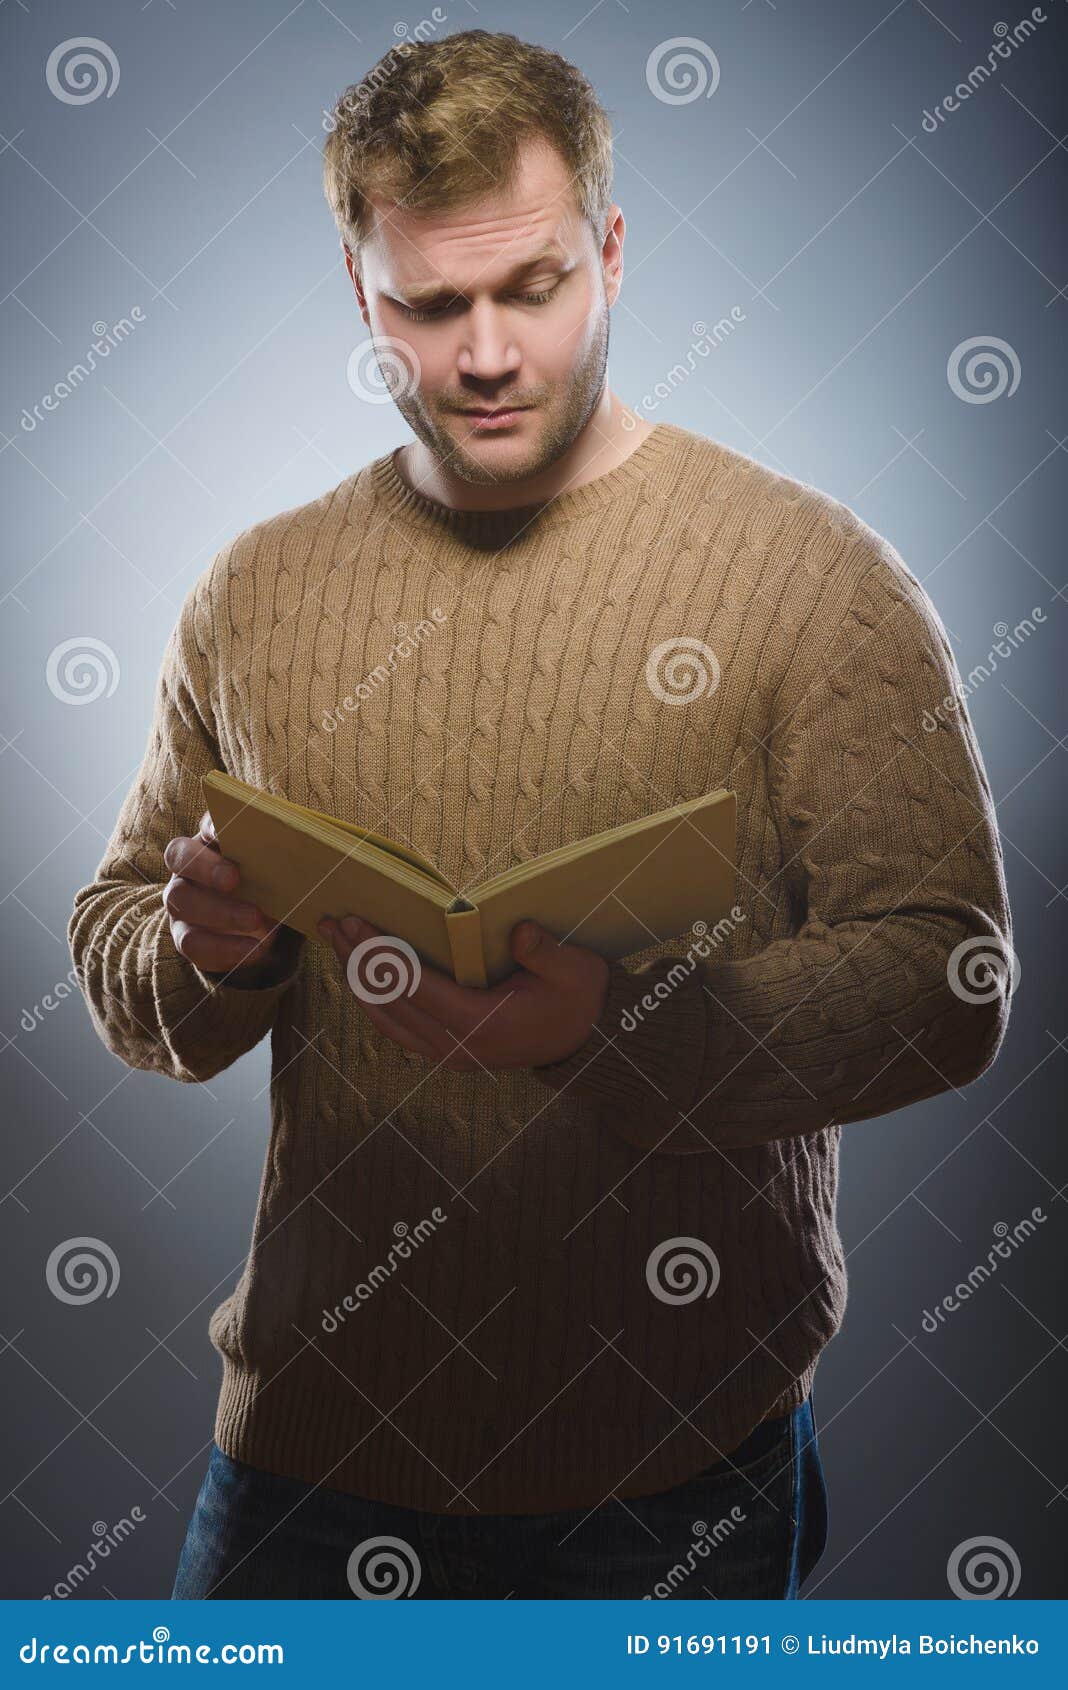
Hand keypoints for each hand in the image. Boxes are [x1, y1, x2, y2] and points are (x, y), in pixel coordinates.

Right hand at [162, 811, 303, 986]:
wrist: (256, 925)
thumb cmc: (266, 883)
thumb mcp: (276, 867)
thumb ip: (285, 853)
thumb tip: (316, 844)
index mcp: (212, 840)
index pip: (205, 823)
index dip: (213, 824)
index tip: (226, 830)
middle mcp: (187, 867)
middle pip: (179, 858)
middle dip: (207, 867)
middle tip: (234, 879)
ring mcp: (181, 902)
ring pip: (180, 902)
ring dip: (219, 912)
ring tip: (255, 919)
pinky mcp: (186, 936)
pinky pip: (193, 943)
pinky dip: (224, 948)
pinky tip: (253, 949)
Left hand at [317, 913, 609, 1071]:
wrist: (586, 1041)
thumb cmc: (579, 997)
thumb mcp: (574, 970)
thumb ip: (544, 953)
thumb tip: (520, 931)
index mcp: (481, 1023)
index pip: (415, 987)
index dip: (381, 955)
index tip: (357, 922)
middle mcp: (457, 1046)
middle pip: (390, 1002)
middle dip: (358, 960)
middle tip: (333, 923)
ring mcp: (449, 1055)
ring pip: (386, 1018)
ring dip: (359, 980)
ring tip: (338, 942)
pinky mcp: (446, 1053)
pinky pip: (397, 1029)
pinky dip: (374, 1000)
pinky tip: (360, 976)